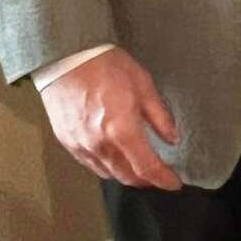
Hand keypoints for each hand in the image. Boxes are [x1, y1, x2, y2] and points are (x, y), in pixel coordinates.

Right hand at [39, 48, 181, 188]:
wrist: (67, 57)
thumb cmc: (106, 66)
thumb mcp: (143, 85)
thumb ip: (159, 116)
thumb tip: (172, 138)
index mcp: (122, 130)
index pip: (147, 168)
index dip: (163, 179)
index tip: (174, 183)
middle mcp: (100, 144)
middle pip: (128, 176)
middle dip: (147, 181)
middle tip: (159, 176)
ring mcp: (81, 145)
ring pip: (109, 174)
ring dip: (127, 175)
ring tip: (139, 167)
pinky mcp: (68, 142)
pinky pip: (91, 165)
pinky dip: (107, 167)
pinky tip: (114, 158)